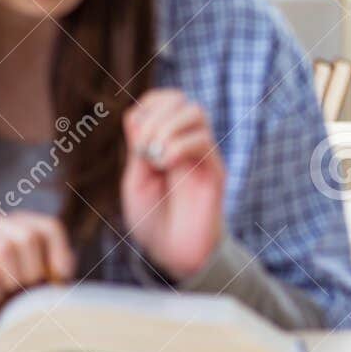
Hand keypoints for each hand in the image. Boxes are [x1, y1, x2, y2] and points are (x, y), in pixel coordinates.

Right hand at [0, 212, 75, 312]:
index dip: (58, 258)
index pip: (49, 228)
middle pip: (27, 237)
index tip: (55, 279)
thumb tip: (60, 271)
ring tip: (3, 295)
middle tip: (22, 290)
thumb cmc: (17, 300)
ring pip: (3, 248)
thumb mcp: (49, 280)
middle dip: (32, 272)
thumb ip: (61, 265)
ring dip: (10, 282)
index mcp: (21, 222)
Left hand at [120, 88, 225, 280]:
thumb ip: (139, 148)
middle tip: (144, 150)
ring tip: (156, 157)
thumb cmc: (153, 219)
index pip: (162, 100)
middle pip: (179, 99)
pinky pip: (203, 140)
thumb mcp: (135, 180)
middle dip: (156, 117)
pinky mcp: (215, 169)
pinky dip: (179, 145)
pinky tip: (166, 165)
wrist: (175, 252)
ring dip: (168, 128)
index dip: (147, 108)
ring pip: (195, 112)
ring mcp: (203, 154)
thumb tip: (140, 117)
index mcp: (165, 141)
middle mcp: (186, 142)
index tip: (137, 139)